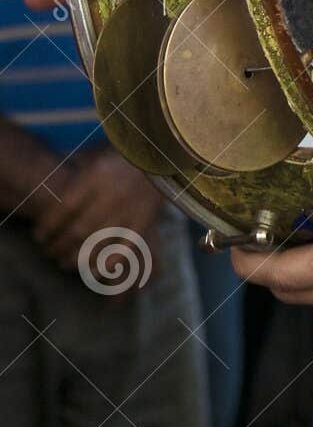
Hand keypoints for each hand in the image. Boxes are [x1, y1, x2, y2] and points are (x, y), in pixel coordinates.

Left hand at [31, 150, 163, 272]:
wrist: (159, 155)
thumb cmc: (119, 158)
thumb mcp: (94, 157)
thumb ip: (72, 175)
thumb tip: (46, 194)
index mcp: (96, 176)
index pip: (64, 208)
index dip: (48, 226)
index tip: (39, 236)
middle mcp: (112, 194)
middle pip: (79, 229)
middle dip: (59, 245)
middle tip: (50, 252)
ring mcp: (130, 209)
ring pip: (98, 243)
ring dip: (77, 258)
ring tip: (66, 262)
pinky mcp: (145, 221)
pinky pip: (123, 248)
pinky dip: (107, 263)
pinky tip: (93, 271)